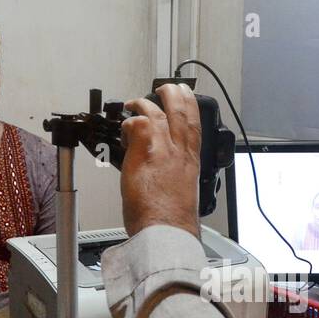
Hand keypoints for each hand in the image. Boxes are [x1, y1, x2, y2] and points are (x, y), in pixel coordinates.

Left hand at [119, 83, 201, 237]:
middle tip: (166, 86)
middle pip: (181, 110)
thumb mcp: (182, 195)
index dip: (191, 107)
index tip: (186, 97)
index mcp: (191, 163)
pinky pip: (135, 124)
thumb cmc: (171, 221)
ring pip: (158, 110)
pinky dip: (127, 124)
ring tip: (134, 102)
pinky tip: (122, 131)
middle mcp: (181, 152)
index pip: (195, 126)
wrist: (166, 230)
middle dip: (174, 93)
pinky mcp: (145, 150)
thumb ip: (174, 178)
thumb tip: (164, 178)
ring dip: (145, 102)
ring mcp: (163, 148)